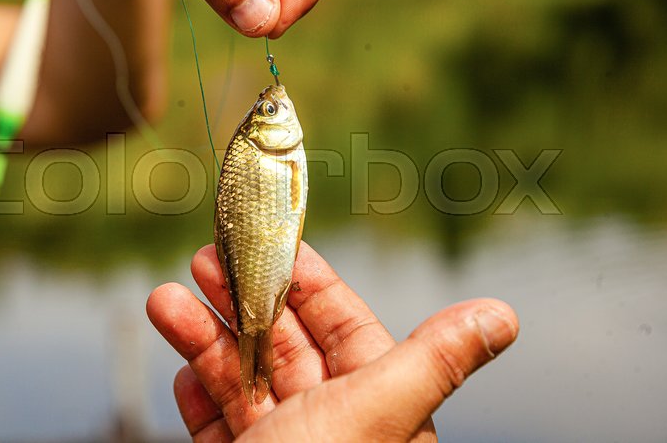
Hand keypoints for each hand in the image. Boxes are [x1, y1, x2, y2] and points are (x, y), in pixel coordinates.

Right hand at [147, 241, 518, 440]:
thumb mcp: (373, 417)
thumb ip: (432, 361)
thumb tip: (502, 315)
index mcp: (376, 407)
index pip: (344, 326)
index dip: (308, 281)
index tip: (273, 243)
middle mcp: (332, 427)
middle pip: (284, 344)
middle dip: (241, 299)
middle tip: (205, 258)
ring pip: (242, 379)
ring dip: (202, 338)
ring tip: (165, 301)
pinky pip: (218, 426)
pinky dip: (197, 396)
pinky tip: (180, 373)